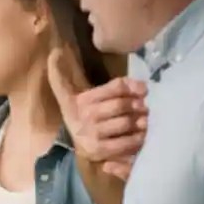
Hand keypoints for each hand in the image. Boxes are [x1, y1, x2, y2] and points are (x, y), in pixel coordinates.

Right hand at [47, 49, 147, 177]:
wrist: (74, 143)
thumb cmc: (80, 114)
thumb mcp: (73, 93)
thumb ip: (71, 75)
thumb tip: (59, 54)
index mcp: (81, 99)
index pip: (113, 88)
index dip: (131, 87)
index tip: (144, 89)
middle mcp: (86, 115)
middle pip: (120, 106)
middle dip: (136, 105)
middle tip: (145, 106)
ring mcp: (93, 133)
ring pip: (125, 123)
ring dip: (140, 121)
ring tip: (145, 119)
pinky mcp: (99, 150)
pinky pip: (125, 143)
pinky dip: (137, 138)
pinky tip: (141, 135)